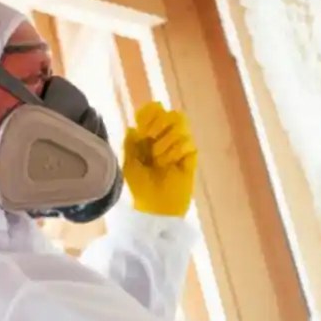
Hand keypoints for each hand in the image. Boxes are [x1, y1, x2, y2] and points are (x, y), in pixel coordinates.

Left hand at [123, 101, 197, 216]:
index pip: (154, 111)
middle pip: (172, 114)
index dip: (150, 113)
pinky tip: (170, 164)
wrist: (156, 209)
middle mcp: (166, 139)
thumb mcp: (129, 165)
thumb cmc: (140, 189)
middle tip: (150, 136)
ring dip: (167, 141)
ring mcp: (180, 148)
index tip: (142, 126)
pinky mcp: (191, 159)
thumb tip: (131, 127)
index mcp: (150, 137)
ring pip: (181, 127)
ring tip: (158, 159)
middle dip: (159, 122)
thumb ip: (130, 145)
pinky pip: (188, 143)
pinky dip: (177, 151)